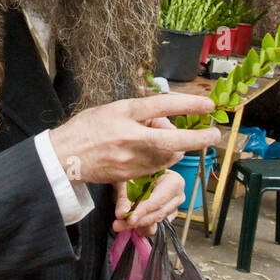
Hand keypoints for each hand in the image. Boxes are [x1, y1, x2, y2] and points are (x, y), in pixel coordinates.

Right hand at [49, 94, 222, 185]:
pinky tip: (154, 152)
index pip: (162, 106)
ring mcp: (130, 159)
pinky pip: (156, 167)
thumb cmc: (87, 128)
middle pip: (173, 140)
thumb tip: (165, 118)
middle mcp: (130, 137)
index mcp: (124, 114)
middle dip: (198, 138)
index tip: (208, 104)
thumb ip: (140, 112)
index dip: (188, 104)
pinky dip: (162, 159)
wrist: (64, 157)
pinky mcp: (130, 176)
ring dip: (176, 148)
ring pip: (168, 156)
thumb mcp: (113, 109)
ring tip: (162, 138)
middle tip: (214, 134)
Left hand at [113, 170, 185, 236]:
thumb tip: (121, 214)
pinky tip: (128, 221)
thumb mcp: (128, 179)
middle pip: (158, 214)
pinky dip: (139, 227)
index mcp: (174, 182)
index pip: (159, 200)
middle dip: (137, 221)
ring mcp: (173, 210)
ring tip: (119, 223)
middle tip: (118, 224)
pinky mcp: (165, 219)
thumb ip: (124, 196)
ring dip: (136, 225)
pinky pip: (152, 228)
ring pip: (154, 224)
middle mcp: (177, 197)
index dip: (144, 210)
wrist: (138, 173)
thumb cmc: (135, 171)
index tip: (129, 219)